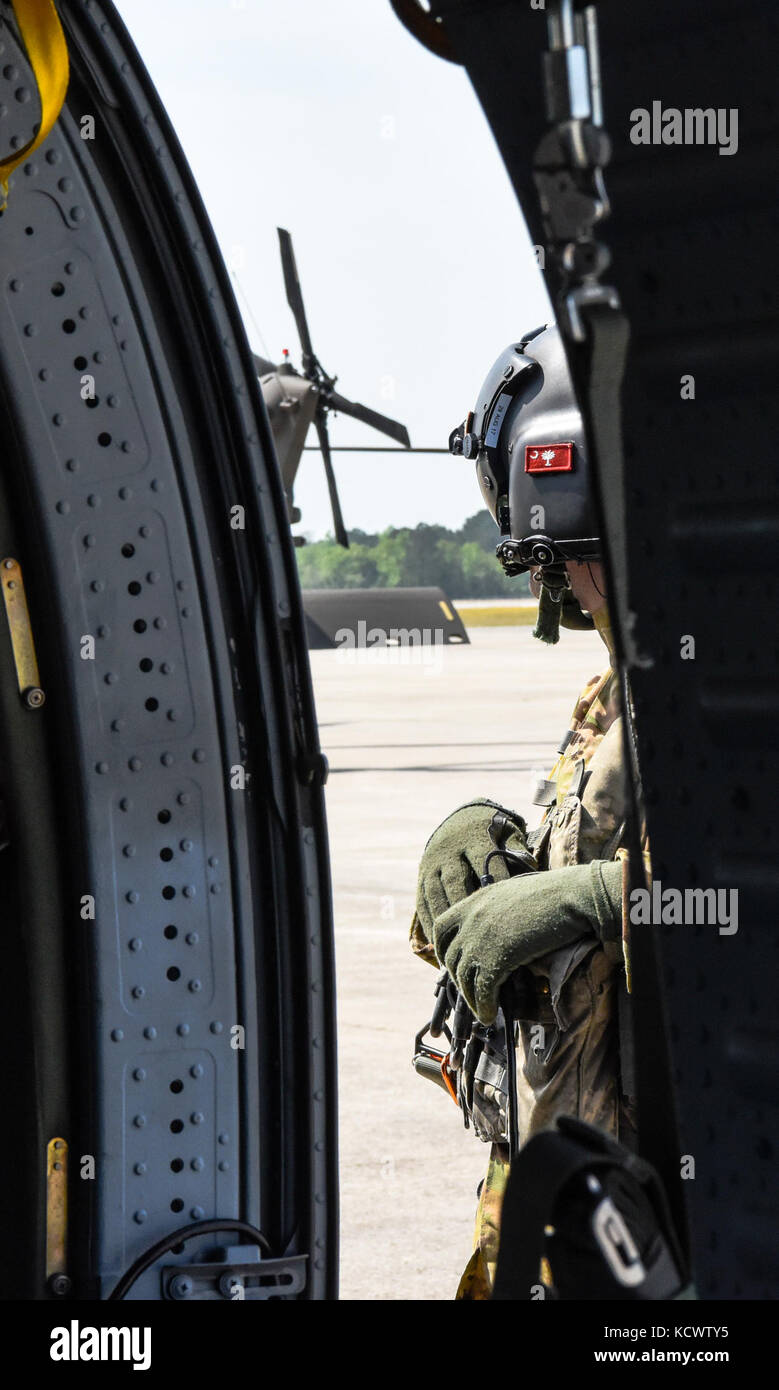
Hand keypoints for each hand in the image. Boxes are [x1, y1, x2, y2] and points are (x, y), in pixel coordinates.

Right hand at [414, 799, 532, 945]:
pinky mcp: (422, 873)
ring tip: (456, 944)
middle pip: (456, 880)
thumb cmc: (494, 832)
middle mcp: (449, 849)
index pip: (485, 862)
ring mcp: (432, 862)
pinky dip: (428, 920)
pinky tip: (437, 941)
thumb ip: (517, 849)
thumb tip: (529, 868)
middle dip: (466, 907)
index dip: (497, 885)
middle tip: (480, 935)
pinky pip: (422, 899)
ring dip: (445, 919)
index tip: (507, 910)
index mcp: (474, 837)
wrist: (463, 816)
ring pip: (435, 892)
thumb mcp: (508, 832)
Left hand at [432, 859, 623, 1023]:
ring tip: (482, 1012)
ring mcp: (481, 938)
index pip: (441, 928)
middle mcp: (472, 918)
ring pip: (464, 978)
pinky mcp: (496, 958)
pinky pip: (482, 990)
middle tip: (470, 992)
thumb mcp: (513, 896)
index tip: (451, 963)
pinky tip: (490, 1015)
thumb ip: (496, 912)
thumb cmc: (553, 894)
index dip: (443, 948)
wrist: (571, 897)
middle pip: (452, 957)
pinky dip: (484, 1006)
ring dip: (471, 999)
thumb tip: (496, 935)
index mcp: (475, 900)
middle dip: (458, 979)